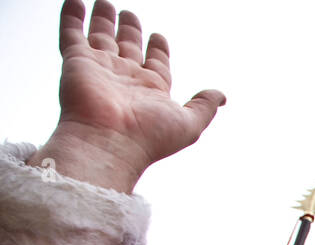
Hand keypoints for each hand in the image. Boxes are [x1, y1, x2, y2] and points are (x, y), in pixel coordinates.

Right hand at [27, 0, 224, 192]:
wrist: (109, 141)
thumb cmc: (149, 137)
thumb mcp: (189, 123)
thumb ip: (204, 107)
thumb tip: (222, 97)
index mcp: (151, 91)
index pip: (156, 64)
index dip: (158, 50)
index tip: (159, 36)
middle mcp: (125, 79)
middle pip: (128, 47)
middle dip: (130, 30)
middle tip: (129, 14)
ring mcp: (100, 68)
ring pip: (101, 37)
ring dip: (103, 20)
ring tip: (106, 3)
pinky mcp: (77, 60)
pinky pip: (72, 32)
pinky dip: (72, 16)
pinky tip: (75, 0)